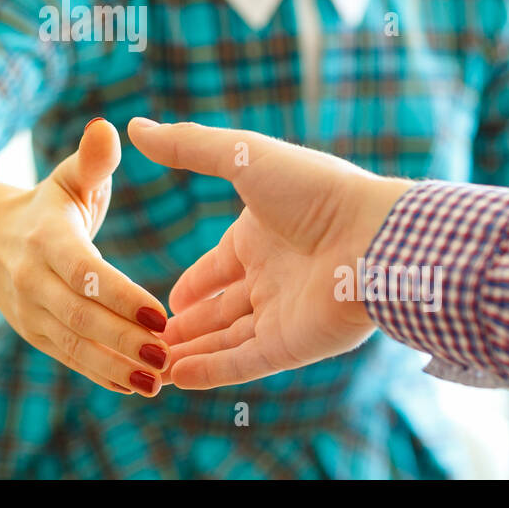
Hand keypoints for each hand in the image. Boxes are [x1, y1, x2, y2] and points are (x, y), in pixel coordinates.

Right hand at [0, 118, 170, 395]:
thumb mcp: (69, 178)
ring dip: (115, 367)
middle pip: (79, 316)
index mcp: (45, 238)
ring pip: (74, 346)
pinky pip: (70, 359)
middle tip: (167, 356)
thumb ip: (92, 159)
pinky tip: (137, 387)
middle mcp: (31, 279)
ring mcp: (30, 312)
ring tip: (158, 381)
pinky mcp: (36, 335)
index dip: (121, 296)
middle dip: (123, 340)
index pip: (84, 272)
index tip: (160, 315)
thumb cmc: (48, 205)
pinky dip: (102, 376)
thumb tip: (107, 129)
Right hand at [127, 117, 413, 389]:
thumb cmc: (315, 191)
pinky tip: (176, 379)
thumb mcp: (241, 156)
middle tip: (150, 338)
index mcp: (262, 236)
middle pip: (221, 309)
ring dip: (191, 352)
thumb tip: (135, 127)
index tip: (168, 302)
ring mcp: (282, 314)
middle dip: (187, 325)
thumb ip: (188, 145)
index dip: (193, 285)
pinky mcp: (291, 345)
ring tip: (153, 364)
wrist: (373, 238)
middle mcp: (273, 277)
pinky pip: (242, 364)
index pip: (219, 268)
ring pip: (227, 340)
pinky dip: (210, 373)